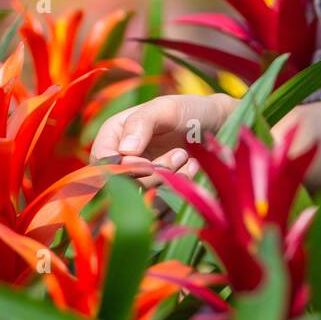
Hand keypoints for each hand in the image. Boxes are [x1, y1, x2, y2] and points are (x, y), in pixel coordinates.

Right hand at [90, 93, 236, 188]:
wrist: (218, 127)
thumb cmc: (190, 111)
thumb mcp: (167, 108)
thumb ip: (142, 123)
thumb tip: (124, 151)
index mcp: (113, 137)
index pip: (101, 164)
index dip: (122, 170)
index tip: (148, 163)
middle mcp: (120, 163)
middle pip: (120, 187)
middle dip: (152, 175)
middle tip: (180, 154)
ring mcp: (139, 182)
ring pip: (141, 201)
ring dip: (168, 183)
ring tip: (187, 159)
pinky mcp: (157, 198)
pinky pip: (161, 211)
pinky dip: (179, 193)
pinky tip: (193, 171)